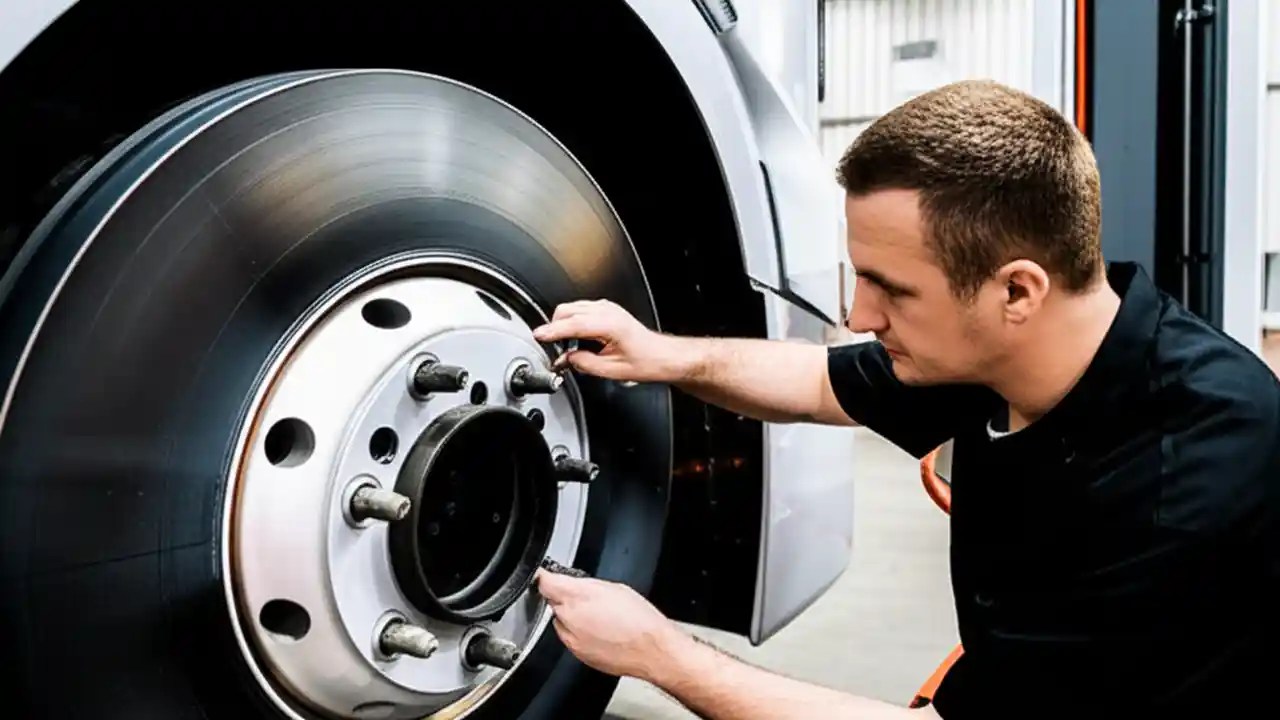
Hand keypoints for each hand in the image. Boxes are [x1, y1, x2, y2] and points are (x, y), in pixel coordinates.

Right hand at [532, 300, 686, 382]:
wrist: (663, 356)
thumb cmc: (647, 361)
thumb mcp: (613, 370)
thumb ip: (585, 364)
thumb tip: (566, 360)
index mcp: (610, 325)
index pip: (573, 324)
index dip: (553, 331)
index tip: (539, 336)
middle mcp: (608, 312)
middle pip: (567, 311)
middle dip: (554, 327)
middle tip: (550, 347)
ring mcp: (608, 308)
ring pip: (572, 308)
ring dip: (562, 324)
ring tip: (562, 346)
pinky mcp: (607, 310)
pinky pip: (581, 310)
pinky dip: (572, 321)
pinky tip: (574, 338)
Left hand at [534, 568, 686, 682]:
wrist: (651, 650)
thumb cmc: (640, 621)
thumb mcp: (615, 588)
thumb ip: (588, 585)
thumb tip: (576, 584)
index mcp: (577, 598)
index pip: (546, 583)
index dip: (546, 576)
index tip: (546, 575)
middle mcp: (570, 620)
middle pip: (553, 603)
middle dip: (565, 599)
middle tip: (587, 600)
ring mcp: (572, 640)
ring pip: (561, 622)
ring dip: (572, 618)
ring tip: (599, 619)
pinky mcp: (577, 655)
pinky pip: (571, 639)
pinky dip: (579, 634)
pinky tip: (600, 632)